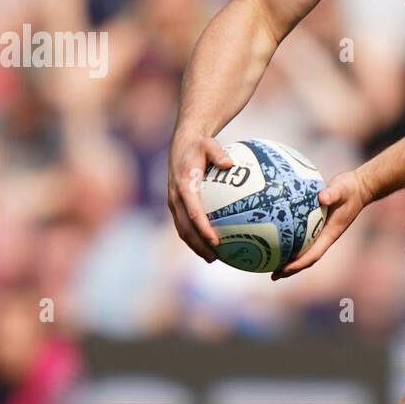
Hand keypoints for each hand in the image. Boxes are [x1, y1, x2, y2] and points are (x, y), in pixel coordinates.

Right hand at [167, 132, 232, 262]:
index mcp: (183, 186)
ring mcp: (174, 203)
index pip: (193, 212)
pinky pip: (183, 225)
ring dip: (195, 246)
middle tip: (215, 258)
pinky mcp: (176, 205)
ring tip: (212, 259)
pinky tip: (209, 246)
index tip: (216, 241)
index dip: (203, 228)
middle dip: (198, 245)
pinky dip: (194, 238)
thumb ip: (218, 154)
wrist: (181, 144)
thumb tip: (230, 164)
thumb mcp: (209, 144)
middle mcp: (175, 197)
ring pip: (182, 230)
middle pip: (185, 228)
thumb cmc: (200, 145)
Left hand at [272, 168, 371, 279]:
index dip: (299, 264)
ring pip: (303, 250)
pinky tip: (275, 237)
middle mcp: (325, 236)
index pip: (313, 254)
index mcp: (330, 234)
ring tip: (270, 263)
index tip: (284, 269)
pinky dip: (289, 241)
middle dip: (290, 269)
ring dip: (288, 259)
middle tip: (273, 275)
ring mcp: (321, 232)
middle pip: (306, 259)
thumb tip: (321, 196)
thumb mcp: (342, 189)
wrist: (359, 188)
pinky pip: (301, 236)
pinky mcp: (317, 224)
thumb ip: (332, 193)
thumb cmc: (350, 189)